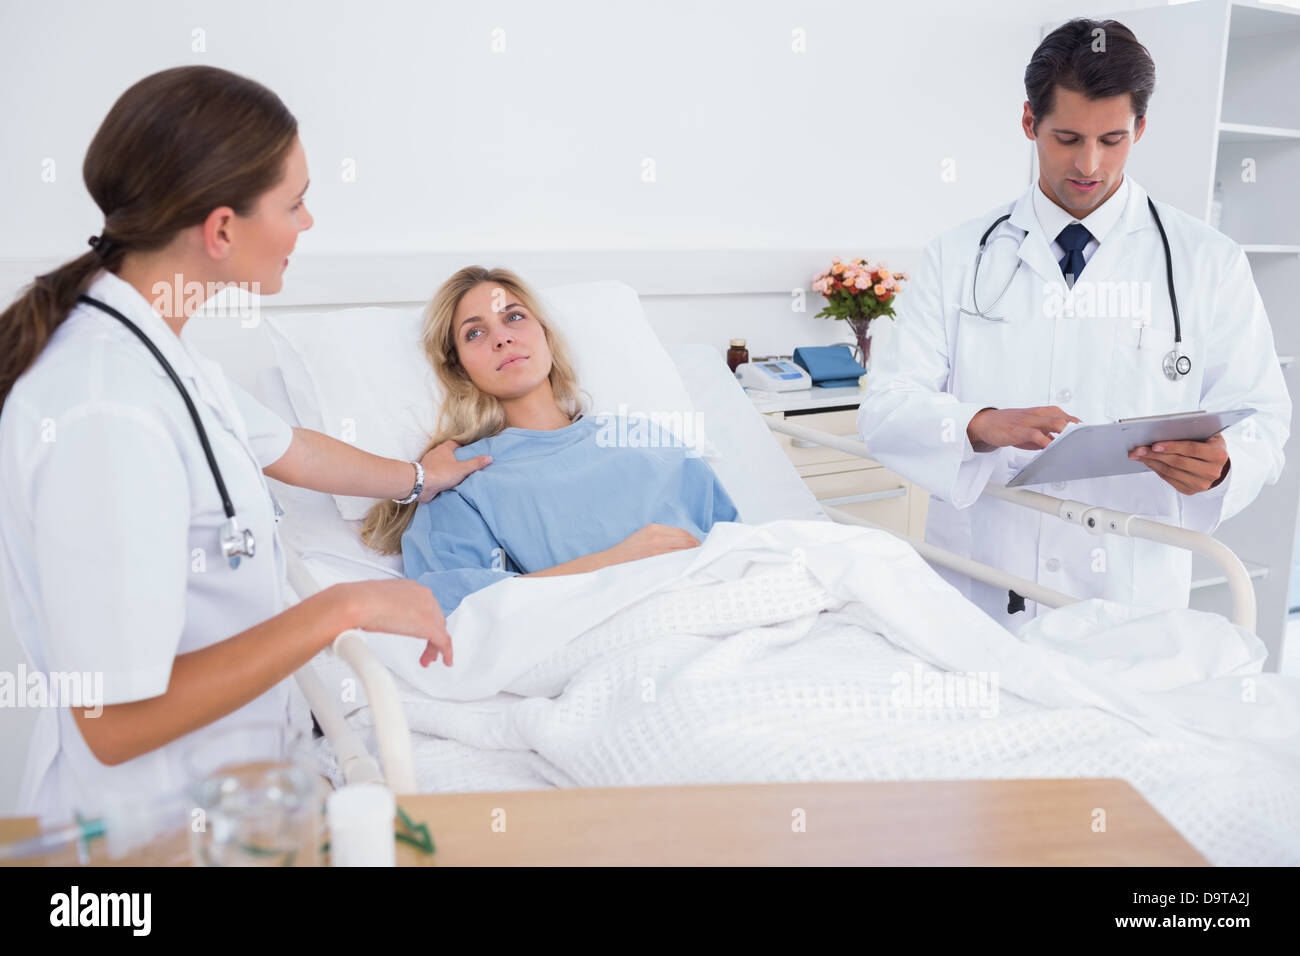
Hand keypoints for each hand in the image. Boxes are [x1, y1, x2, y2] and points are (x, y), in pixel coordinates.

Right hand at [332, 579, 452, 667]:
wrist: (358, 603)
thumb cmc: (359, 602)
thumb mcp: (375, 602)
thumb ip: (383, 609)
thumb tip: (378, 618)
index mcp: (411, 587)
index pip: (426, 607)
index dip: (425, 622)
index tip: (418, 631)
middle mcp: (423, 595)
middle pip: (436, 619)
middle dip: (432, 636)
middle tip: (427, 650)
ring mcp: (428, 610)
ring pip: (440, 631)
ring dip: (434, 647)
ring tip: (428, 659)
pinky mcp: (430, 625)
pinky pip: (444, 642)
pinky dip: (446, 653)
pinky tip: (445, 661)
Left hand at [418, 440, 491, 501]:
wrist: (421, 484)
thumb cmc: (441, 473)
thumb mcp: (462, 469)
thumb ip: (475, 464)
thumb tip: (489, 458)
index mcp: (444, 449)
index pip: (454, 443)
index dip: (462, 447)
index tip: (469, 452)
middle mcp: (435, 454)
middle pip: (447, 453)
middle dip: (455, 458)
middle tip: (465, 464)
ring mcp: (429, 464)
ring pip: (440, 464)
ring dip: (447, 468)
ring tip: (457, 474)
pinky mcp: (425, 474)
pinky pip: (435, 474)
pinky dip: (440, 477)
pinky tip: (446, 482)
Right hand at [602, 523, 700, 566]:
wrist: (611, 563)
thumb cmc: (628, 553)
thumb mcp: (643, 537)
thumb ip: (661, 538)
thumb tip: (683, 545)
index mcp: (654, 528)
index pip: (683, 533)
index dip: (694, 542)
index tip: (699, 549)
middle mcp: (657, 536)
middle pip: (687, 541)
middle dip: (697, 549)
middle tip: (703, 558)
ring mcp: (656, 549)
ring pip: (683, 551)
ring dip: (692, 557)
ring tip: (696, 564)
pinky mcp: (654, 560)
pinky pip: (675, 561)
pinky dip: (683, 564)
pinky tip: (686, 569)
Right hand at [966, 406, 1080, 452]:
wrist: (986, 423)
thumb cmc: (1010, 426)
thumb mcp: (1033, 429)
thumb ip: (1049, 435)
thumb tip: (1062, 445)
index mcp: (1044, 412)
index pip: (1067, 417)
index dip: (1080, 426)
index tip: (1091, 435)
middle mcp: (1039, 414)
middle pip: (1065, 419)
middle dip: (1078, 429)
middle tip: (1088, 440)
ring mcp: (1030, 421)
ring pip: (1054, 423)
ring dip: (1067, 433)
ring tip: (1076, 443)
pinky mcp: (1019, 430)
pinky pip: (1037, 435)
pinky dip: (1046, 442)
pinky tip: (1052, 448)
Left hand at [1128, 433, 1229, 494]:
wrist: (1219, 466)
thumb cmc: (1210, 445)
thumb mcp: (1208, 435)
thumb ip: (1192, 431)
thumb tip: (1163, 429)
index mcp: (1218, 455)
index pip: (1191, 449)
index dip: (1172, 446)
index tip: (1154, 444)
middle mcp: (1212, 472)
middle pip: (1178, 462)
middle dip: (1155, 454)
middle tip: (1139, 448)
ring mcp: (1201, 484)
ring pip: (1170, 472)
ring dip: (1151, 462)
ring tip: (1138, 454)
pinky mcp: (1190, 490)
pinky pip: (1168, 479)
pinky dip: (1156, 469)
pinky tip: (1147, 461)